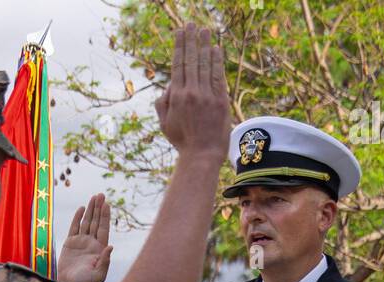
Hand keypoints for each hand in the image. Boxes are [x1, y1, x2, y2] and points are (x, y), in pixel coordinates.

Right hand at [57, 194, 112, 281]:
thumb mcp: (98, 275)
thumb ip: (105, 261)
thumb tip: (111, 246)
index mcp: (100, 249)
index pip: (103, 229)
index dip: (105, 216)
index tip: (107, 204)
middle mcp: (91, 243)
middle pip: (96, 222)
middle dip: (99, 209)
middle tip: (101, 195)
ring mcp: (81, 242)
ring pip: (87, 222)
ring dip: (90, 210)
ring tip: (94, 197)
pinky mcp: (70, 242)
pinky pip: (74, 227)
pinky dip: (78, 217)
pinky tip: (82, 208)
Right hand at [154, 22, 231, 159]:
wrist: (201, 156)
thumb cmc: (182, 142)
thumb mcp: (165, 124)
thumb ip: (162, 103)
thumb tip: (168, 85)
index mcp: (176, 97)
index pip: (178, 65)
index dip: (179, 46)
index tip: (180, 32)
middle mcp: (191, 93)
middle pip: (191, 60)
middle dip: (191, 40)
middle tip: (191, 24)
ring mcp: (207, 96)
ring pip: (205, 65)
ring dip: (205, 45)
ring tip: (205, 30)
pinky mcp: (221, 101)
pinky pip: (218, 77)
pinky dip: (217, 62)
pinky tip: (216, 49)